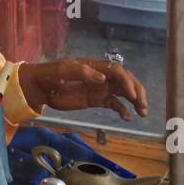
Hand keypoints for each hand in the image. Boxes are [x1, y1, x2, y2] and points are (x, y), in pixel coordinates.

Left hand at [18, 57, 147, 120]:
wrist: (40, 87)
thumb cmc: (50, 75)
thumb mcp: (63, 71)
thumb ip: (82, 73)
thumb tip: (102, 78)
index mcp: (95, 66)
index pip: (117, 71)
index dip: (127, 82)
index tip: (131, 95)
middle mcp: (101, 76)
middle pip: (125, 81)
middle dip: (137, 92)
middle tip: (143, 105)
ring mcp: (100, 88)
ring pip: (123, 93)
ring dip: (135, 101)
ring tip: (142, 113)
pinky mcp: (96, 100)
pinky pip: (113, 104)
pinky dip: (122, 110)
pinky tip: (127, 118)